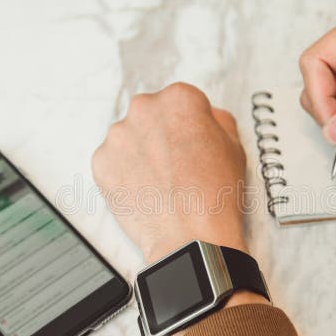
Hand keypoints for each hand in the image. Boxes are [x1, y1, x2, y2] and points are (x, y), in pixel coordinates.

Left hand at [92, 83, 267, 335]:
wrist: (190, 236)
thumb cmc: (214, 195)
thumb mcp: (234, 146)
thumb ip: (217, 121)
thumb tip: (205, 118)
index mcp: (179, 99)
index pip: (182, 102)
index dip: (191, 126)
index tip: (192, 143)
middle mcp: (144, 110)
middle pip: (151, 116)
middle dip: (161, 135)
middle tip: (176, 165)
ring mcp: (118, 136)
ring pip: (130, 138)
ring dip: (141, 153)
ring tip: (160, 182)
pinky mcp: (101, 162)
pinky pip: (112, 161)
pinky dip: (124, 173)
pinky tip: (144, 190)